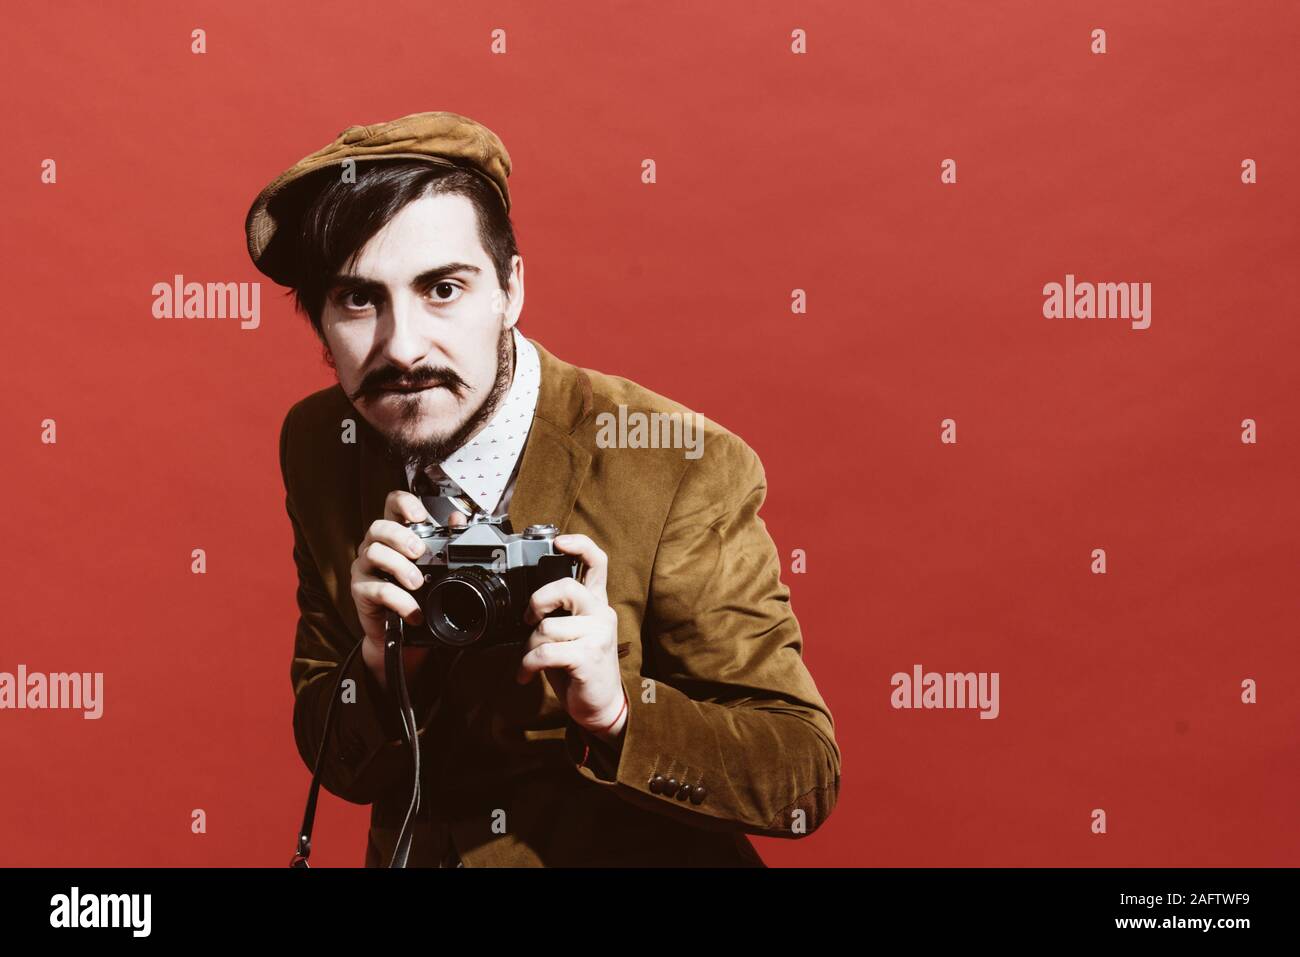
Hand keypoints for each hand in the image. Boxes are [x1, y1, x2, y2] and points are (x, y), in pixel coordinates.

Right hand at [350, 490, 466, 689]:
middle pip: (378, 526)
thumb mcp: (432, 566)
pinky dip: (399, 600)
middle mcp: (375, 546)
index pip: (392, 505)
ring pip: (374, 552)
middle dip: (401, 536)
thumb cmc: (414, 592)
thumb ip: (444, 541)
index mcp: (394, 535)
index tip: (419, 515)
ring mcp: (364, 567)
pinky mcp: (360, 590)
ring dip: (399, 566)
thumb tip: (457, 520)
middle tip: (419, 552)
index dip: (403, 503)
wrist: (401, 631)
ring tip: (417, 582)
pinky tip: (413, 610)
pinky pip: (377, 589)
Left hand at [515, 534, 626, 740]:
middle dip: (538, 601)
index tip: (558, 541)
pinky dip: (527, 665)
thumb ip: (559, 613)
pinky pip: (544, 653)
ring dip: (528, 647)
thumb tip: (528, 604)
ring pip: (547, 627)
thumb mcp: (571, 633)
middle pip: (566, 586)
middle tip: (529, 619)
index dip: (579, 545)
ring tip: (529, 660)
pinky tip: (526, 674)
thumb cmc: (580, 667)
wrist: (600, 706)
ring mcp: (597, 635)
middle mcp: (600, 614)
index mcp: (595, 603)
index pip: (597, 562)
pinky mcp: (588, 657)